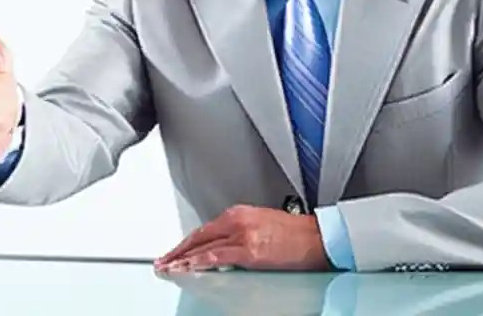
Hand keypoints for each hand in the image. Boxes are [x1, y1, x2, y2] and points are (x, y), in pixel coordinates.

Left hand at [154, 205, 329, 272]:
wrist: (318, 238)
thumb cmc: (295, 233)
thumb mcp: (260, 225)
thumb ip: (238, 233)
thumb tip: (221, 246)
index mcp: (238, 214)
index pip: (204, 229)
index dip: (186, 242)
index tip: (175, 251)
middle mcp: (237, 221)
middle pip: (199, 236)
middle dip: (178, 250)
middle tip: (164, 261)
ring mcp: (242, 236)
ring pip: (204, 246)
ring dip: (183, 259)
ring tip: (170, 268)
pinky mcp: (250, 251)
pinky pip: (217, 257)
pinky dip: (200, 262)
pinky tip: (189, 268)